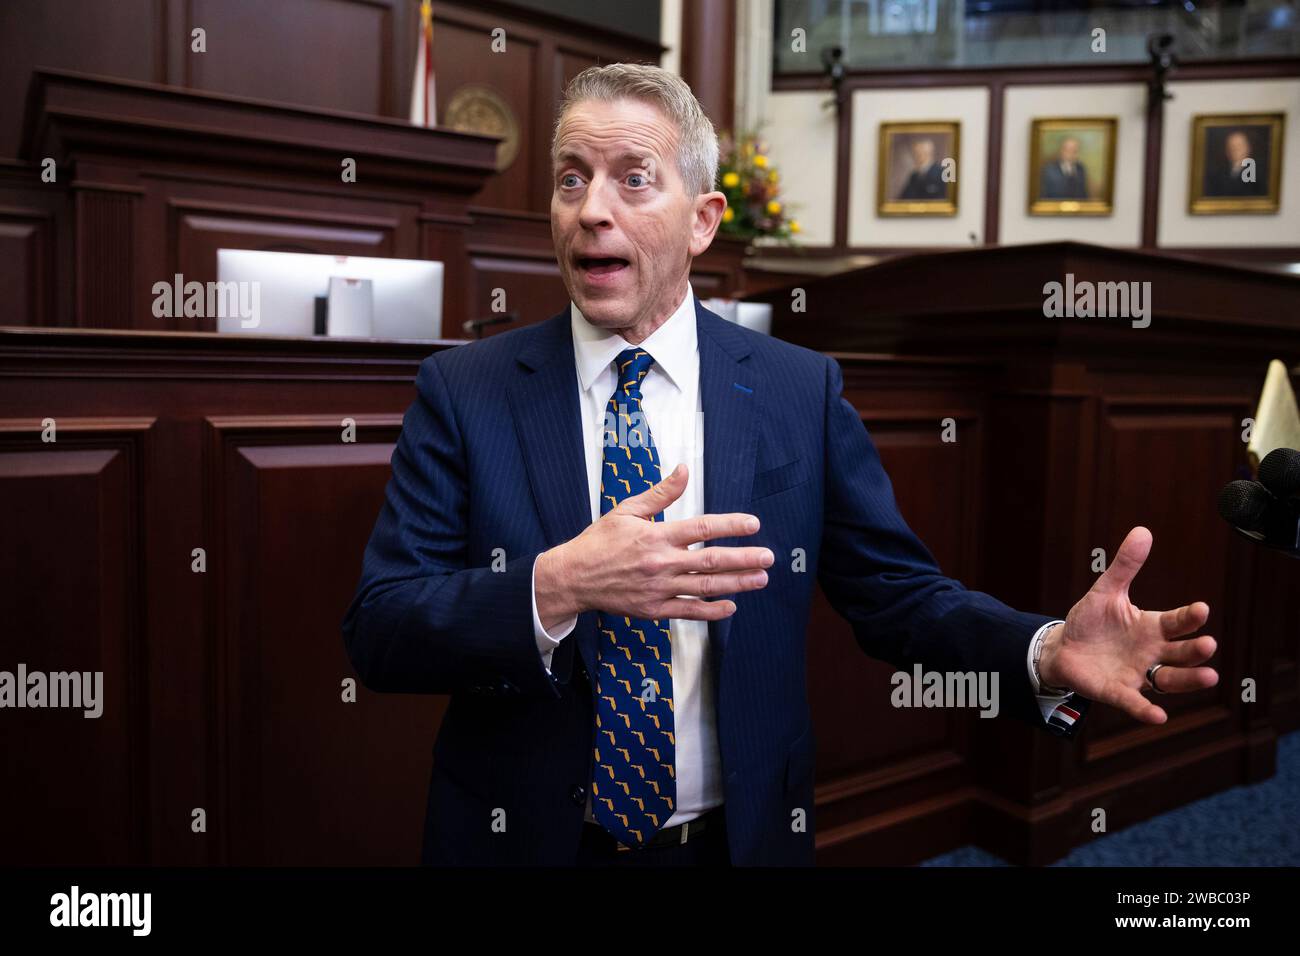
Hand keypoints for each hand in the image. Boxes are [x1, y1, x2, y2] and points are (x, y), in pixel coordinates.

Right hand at [534, 463, 772, 628]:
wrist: (574, 577)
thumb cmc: (599, 541)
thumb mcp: (627, 509)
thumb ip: (661, 493)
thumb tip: (684, 470)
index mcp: (656, 536)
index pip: (702, 528)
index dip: (731, 525)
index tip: (752, 524)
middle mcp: (661, 563)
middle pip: (711, 561)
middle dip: (744, 559)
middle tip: (768, 557)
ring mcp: (659, 588)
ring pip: (705, 587)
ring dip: (736, 584)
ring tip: (760, 580)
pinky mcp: (654, 609)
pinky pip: (688, 611)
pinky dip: (711, 611)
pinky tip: (730, 606)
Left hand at [1038, 526, 1218, 723]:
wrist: (1064, 649)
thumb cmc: (1092, 621)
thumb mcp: (1106, 591)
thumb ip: (1124, 566)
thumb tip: (1142, 531)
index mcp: (1152, 627)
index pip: (1176, 622)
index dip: (1188, 617)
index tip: (1202, 609)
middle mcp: (1152, 652)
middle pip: (1180, 653)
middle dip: (1195, 650)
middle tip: (1209, 645)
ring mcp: (1138, 673)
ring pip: (1170, 679)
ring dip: (1188, 680)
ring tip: (1210, 677)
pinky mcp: (1118, 691)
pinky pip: (1135, 701)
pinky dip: (1146, 709)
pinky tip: (1159, 716)